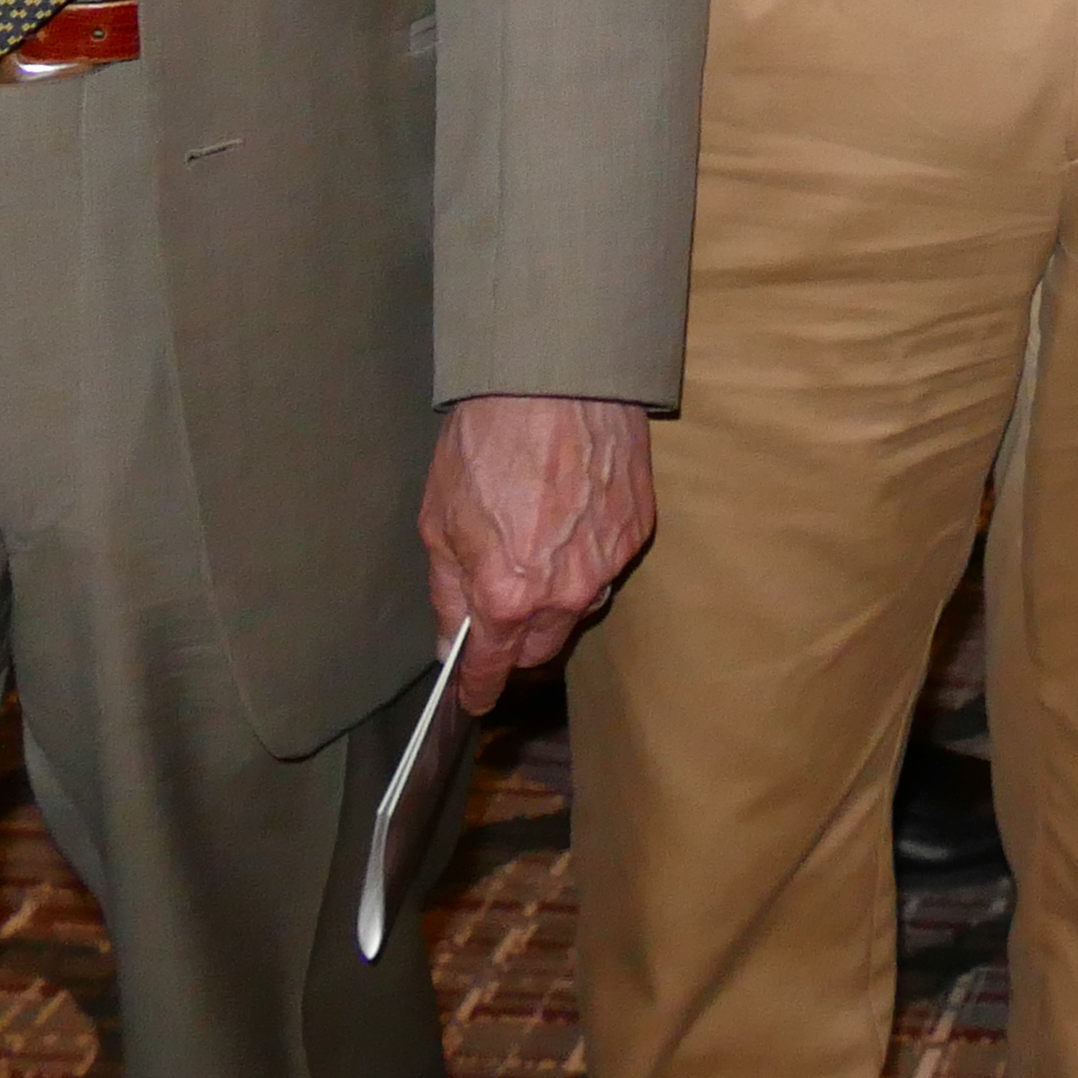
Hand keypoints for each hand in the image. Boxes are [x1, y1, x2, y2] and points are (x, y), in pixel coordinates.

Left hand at [420, 395, 656, 709]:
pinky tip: (569, 516)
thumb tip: (451, 639)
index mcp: (508, 596)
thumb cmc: (487, 442)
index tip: (473, 698)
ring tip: (537, 546)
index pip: (494, 668)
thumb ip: (447, 592)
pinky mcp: (638, 531)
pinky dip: (586, 555)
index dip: (479, 689)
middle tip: (497, 609)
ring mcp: (609, 564)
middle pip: (542, 648)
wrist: (556, 380)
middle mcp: (565, 592)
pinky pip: (607, 565)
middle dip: (516, 641)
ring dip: (555, 597)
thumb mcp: (440, 520)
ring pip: (578, 607)